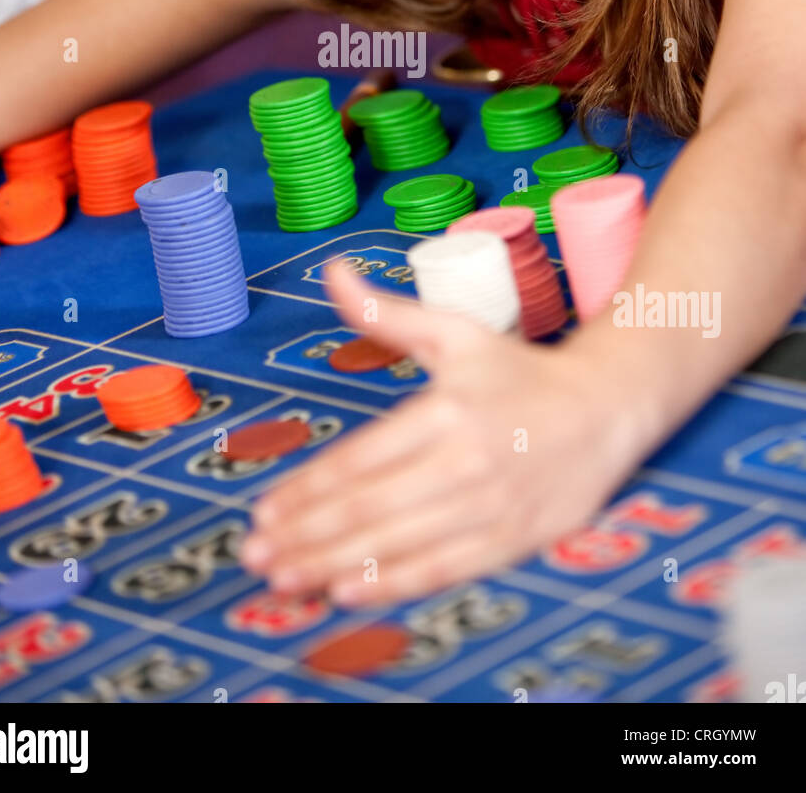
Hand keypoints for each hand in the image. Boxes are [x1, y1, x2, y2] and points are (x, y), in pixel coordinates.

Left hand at [240, 259, 646, 606]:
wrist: (607, 408)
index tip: (264, 508)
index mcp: (446, 410)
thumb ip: (387, 312)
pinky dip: (392, 585)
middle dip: (306, 534)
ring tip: (284, 578)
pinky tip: (347, 592)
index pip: (361, 459)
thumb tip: (333, 270)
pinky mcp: (511, 540)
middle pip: (369, 508)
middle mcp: (465, 462)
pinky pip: (442, 569)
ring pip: (398, 544)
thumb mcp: (455, 332)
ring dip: (333, 564)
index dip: (307, 488)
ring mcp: (490, 507)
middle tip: (255, 554)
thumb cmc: (520, 371)